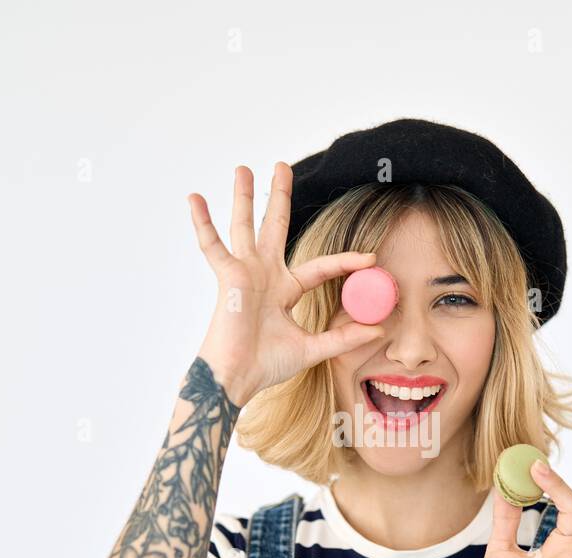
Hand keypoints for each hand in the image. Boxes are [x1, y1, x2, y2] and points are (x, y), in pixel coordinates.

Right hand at [188, 162, 385, 405]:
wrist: (238, 378)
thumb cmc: (267, 365)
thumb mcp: (313, 348)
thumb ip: (343, 337)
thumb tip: (378, 331)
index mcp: (285, 290)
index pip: (321, 267)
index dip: (346, 262)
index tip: (371, 258)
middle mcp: (265, 275)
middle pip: (275, 227)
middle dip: (278, 197)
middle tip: (282, 166)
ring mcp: (245, 273)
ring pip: (245, 226)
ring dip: (244, 197)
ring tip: (243, 168)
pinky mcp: (228, 277)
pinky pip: (212, 246)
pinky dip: (202, 222)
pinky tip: (194, 197)